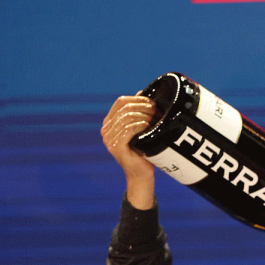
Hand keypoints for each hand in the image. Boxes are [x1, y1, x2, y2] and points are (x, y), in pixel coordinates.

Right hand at [100, 95, 157, 209]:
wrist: (142, 173)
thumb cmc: (144, 149)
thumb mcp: (142, 127)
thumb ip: (139, 111)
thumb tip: (141, 92)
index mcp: (110, 122)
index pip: (121, 101)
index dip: (138, 99)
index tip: (153, 103)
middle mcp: (106, 129)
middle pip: (126, 108)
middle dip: (145, 108)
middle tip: (158, 113)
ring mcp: (109, 138)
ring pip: (128, 117)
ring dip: (146, 117)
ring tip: (156, 122)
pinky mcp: (115, 147)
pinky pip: (129, 129)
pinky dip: (141, 126)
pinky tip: (149, 128)